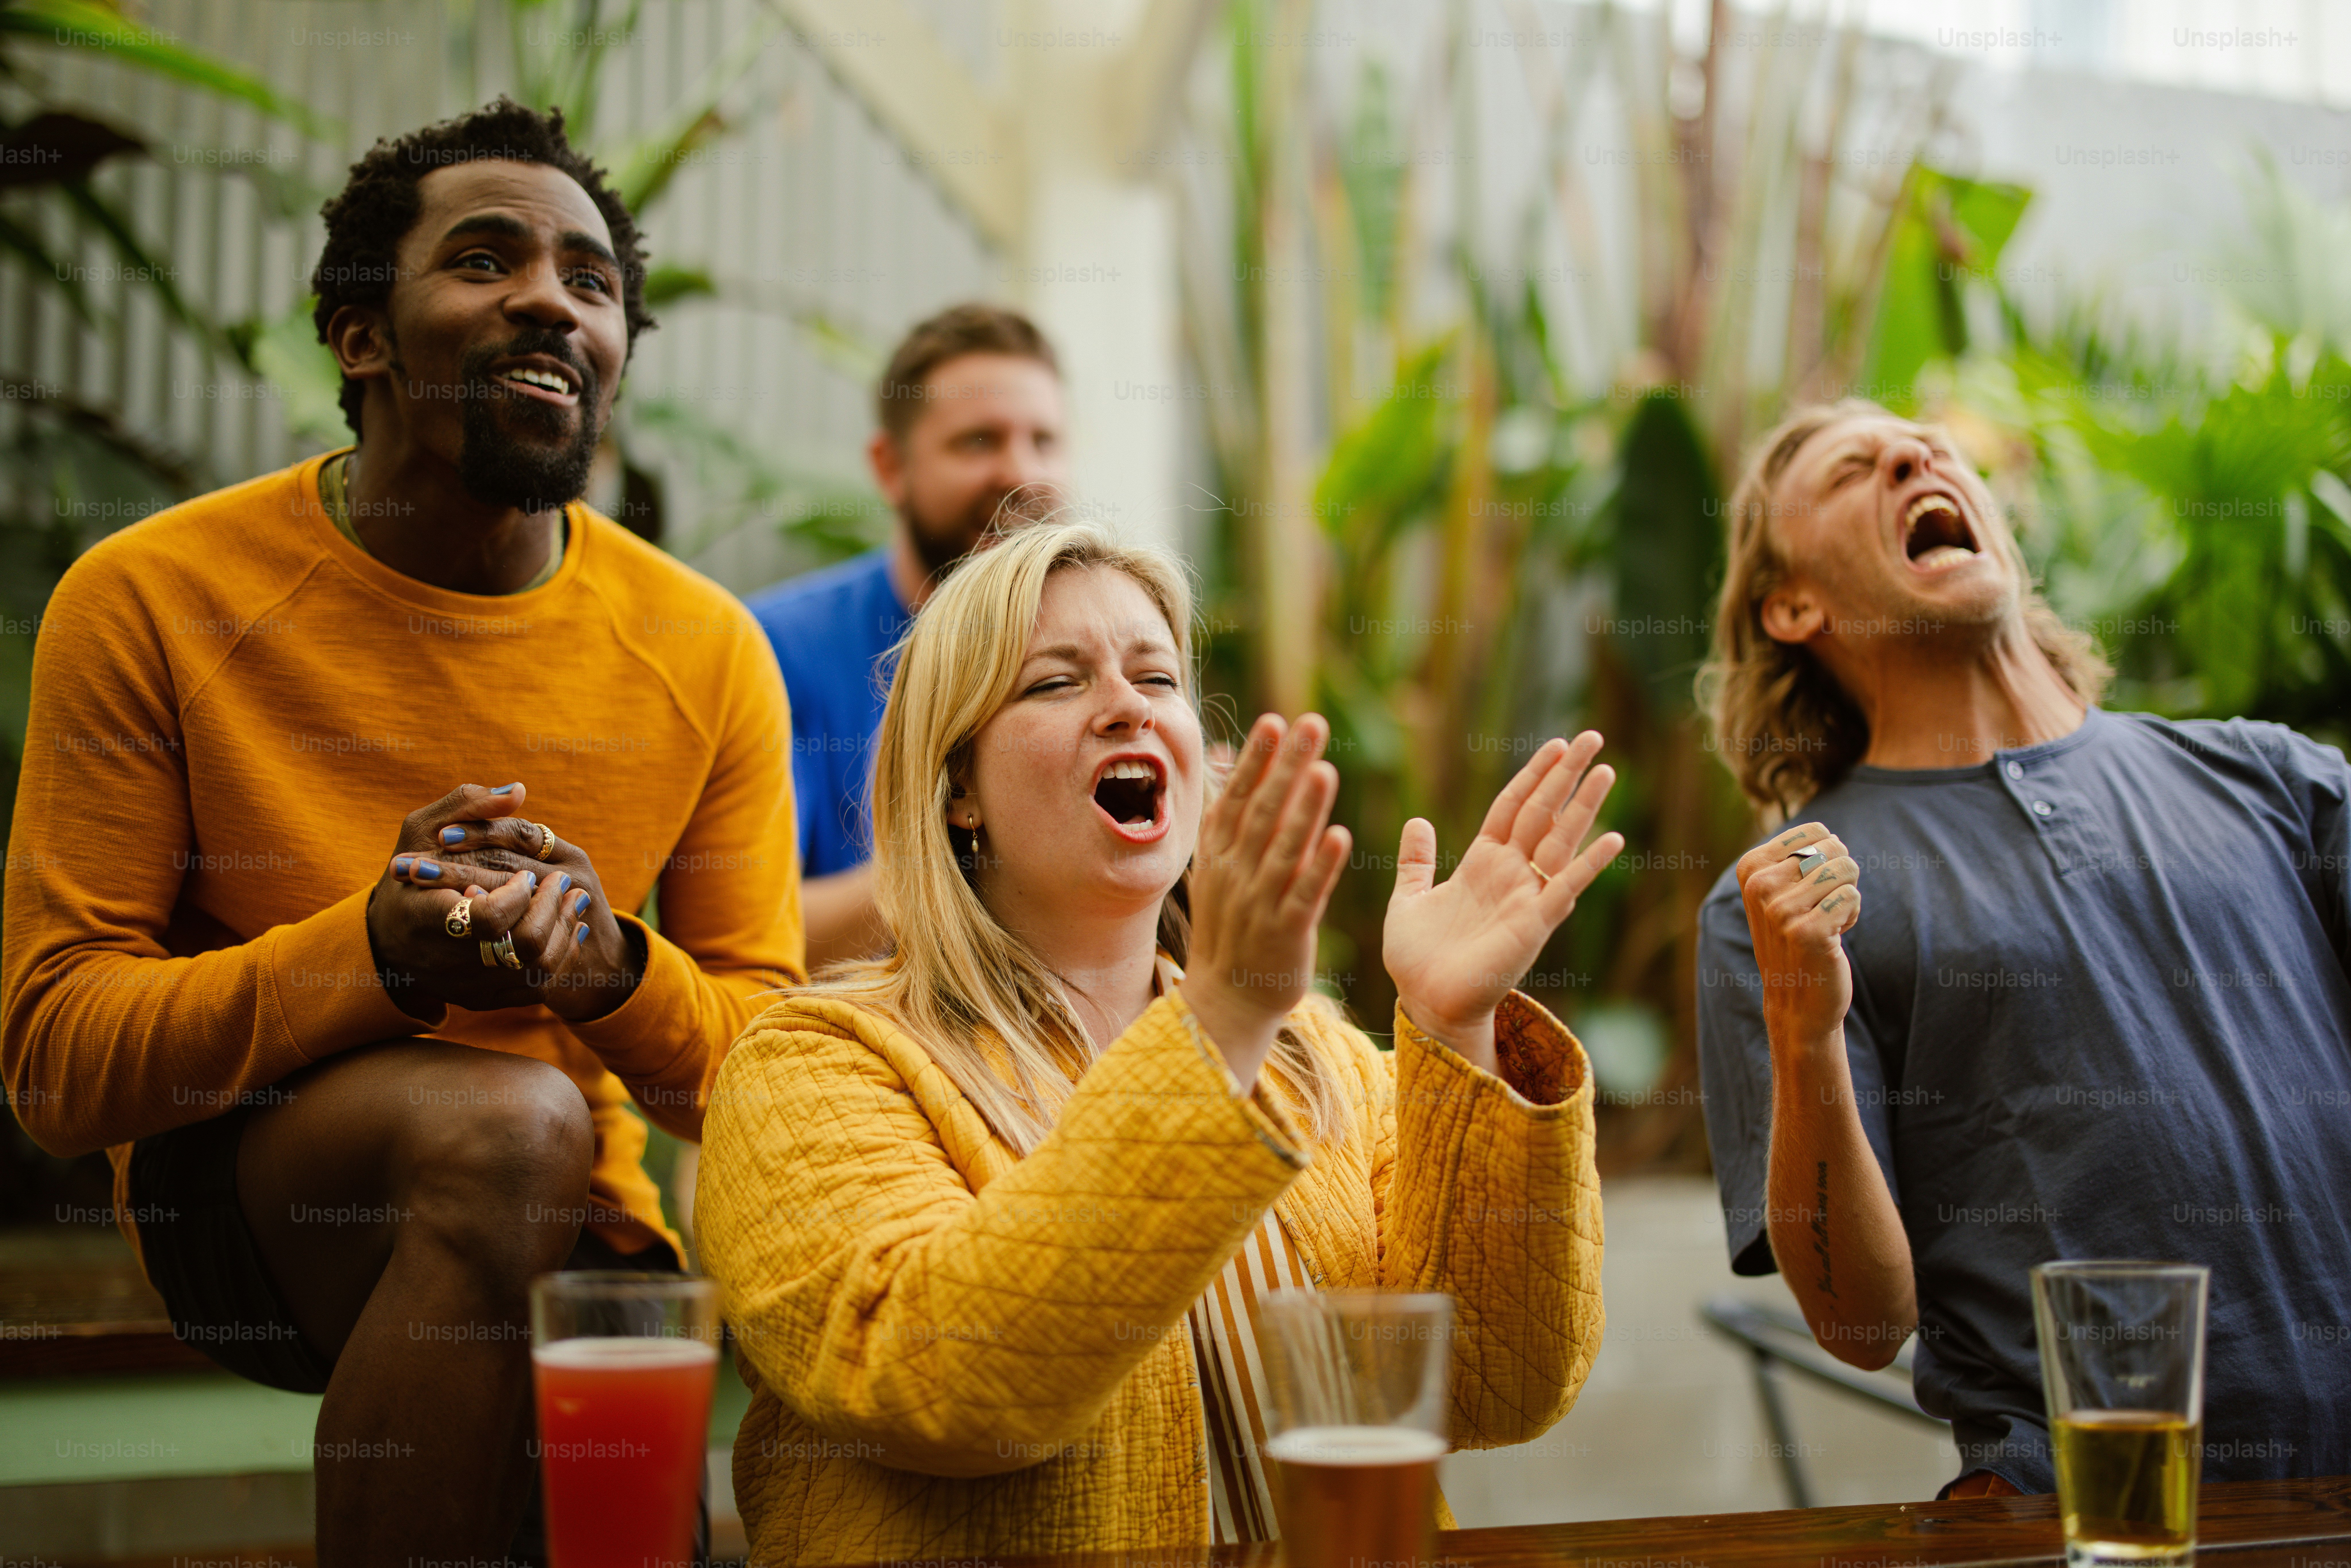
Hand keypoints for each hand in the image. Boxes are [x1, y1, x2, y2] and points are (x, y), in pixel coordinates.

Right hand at [366, 782, 545, 1016]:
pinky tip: (566, 925)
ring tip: (571, 898)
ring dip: (564, 929)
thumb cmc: (408, 875)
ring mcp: (469, 985)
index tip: (526, 876)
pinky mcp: (487, 999)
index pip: (488, 916)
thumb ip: (466, 805)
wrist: (391, 941)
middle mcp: (445, 960)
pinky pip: (539, 984)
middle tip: (562, 882)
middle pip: (523, 946)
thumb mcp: (421, 830)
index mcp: (423, 916)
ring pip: (539, 969)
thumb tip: (518, 792)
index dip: (516, 895)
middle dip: (552, 909)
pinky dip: (560, 953)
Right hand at [1180, 714, 1350, 1090]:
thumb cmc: (1231, 928)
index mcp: (1217, 857)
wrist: (1226, 1001)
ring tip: (1326, 770)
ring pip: (1285, 849)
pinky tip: (1340, 836)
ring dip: (1305, 809)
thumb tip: (1235, 765)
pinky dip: (1322, 866)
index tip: (1274, 721)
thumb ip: (1233, 825)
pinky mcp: (1286, 933)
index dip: (1255, 760)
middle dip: (1287, 766)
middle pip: (1263, 812)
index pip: (1237, 798)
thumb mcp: (1220, 873)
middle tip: (1311, 724)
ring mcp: (1258, 904)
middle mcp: (1235, 874)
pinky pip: (1306, 895)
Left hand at [1382, 732, 1622, 1067]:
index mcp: (1482, 863)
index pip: (1512, 807)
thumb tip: (1418, 821)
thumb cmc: (1418, 958)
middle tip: (1592, 736)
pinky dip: (1588, 863)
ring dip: (1582, 806)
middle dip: (1564, 774)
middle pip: (1542, 812)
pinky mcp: (1533, 924)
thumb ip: (1417, 861)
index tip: (1553, 744)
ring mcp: (1525, 897)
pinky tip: (1614, 838)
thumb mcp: (1409, 899)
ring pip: (1559, 840)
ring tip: (1605, 770)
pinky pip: (1565, 888)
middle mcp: (1510, 874)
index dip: (1532, 776)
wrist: (1426, 1002)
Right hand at [1733, 821, 1859, 1054]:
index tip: (1809, 890)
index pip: (1816, 831)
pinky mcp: (1806, 932)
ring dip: (1846, 897)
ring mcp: (1780, 910)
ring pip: (1846, 870)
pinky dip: (1852, 916)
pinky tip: (1833, 938)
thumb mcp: (1780, 892)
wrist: (1796, 1001)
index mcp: (1751, 867)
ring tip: (1826, 923)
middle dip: (1839, 877)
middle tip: (1820, 909)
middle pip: (1834, 848)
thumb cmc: (1795, 939)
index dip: (1826, 858)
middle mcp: (1760, 886)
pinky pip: (1852, 896)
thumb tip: (1830, 836)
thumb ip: (1796, 858)